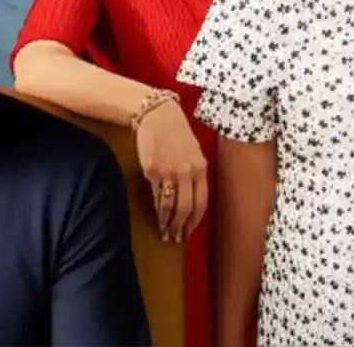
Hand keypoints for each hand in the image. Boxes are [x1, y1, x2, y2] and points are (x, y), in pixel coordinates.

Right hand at [135, 99, 207, 242]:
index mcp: (200, 168)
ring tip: (165, 232)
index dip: (196, 220)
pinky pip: (157, 196)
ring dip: (168, 222)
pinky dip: (157, 210)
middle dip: (182, 226)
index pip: (201, 201)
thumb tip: (191, 194)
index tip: (191, 231)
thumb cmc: (176, 131)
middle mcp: (186, 172)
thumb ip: (194, 172)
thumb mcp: (193, 150)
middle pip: (186, 208)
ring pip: (170, 205)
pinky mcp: (152, 171)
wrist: (156, 115)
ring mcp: (169, 172)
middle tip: (177, 238)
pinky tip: (157, 216)